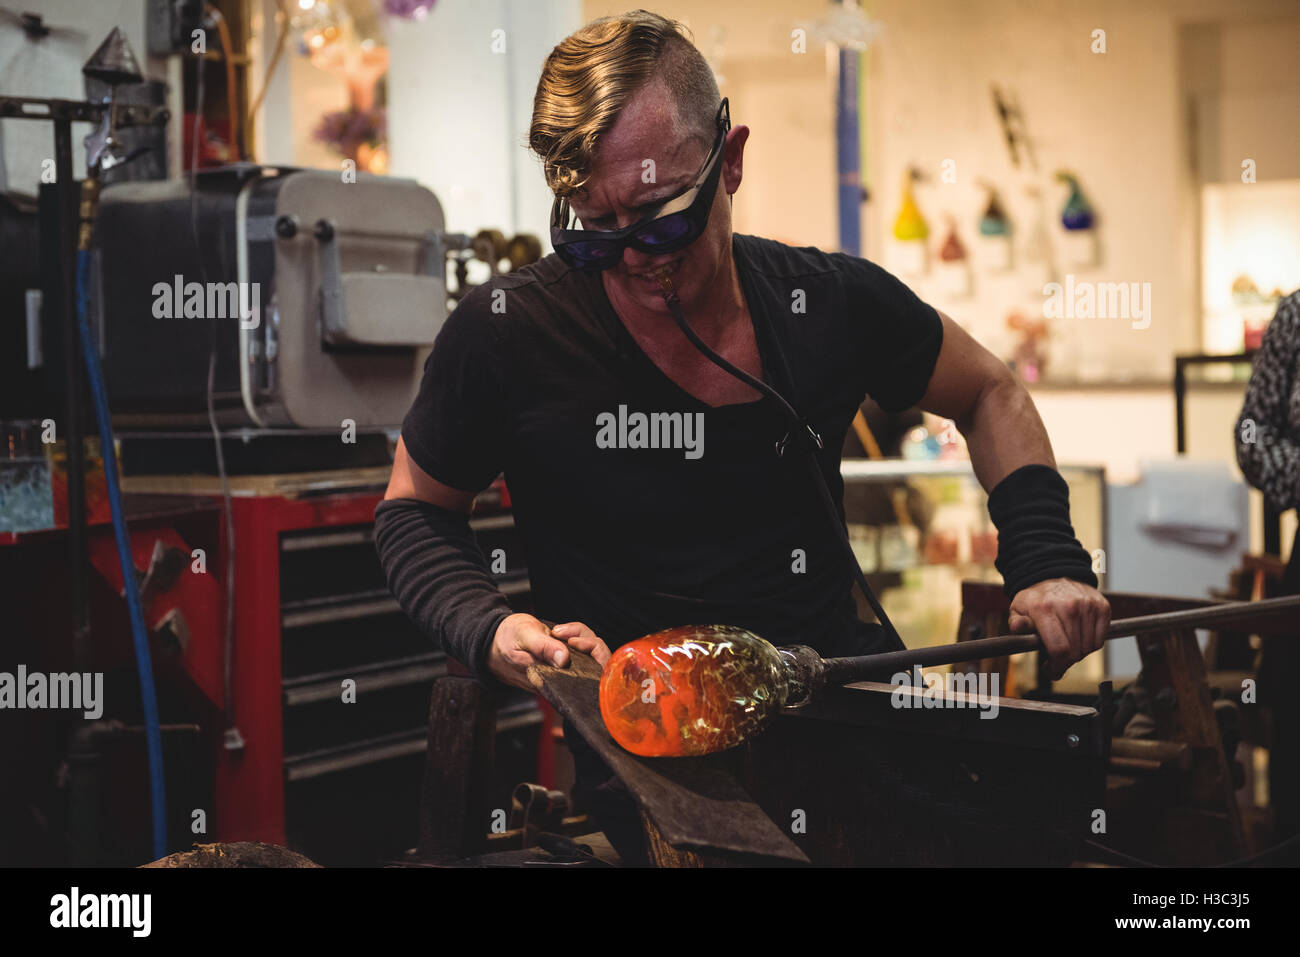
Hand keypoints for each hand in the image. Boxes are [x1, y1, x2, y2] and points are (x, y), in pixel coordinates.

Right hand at [488, 613, 611, 690]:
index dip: (592, 651)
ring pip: (587, 657)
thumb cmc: (506, 638)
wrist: (491, 644)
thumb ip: (544, 647)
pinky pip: (578, 655)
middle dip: (587, 640)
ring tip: (559, 631)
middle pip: (594, 665)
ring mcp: (560, 676)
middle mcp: (558, 683)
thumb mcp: (524, 635)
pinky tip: (562, 634)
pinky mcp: (560, 669)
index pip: (591, 673)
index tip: (573, 638)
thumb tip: (564, 659)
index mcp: (550, 680)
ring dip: (580, 637)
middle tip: (564, 630)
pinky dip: (575, 640)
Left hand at [1008, 578, 1110, 678]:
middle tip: (1057, 661)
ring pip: (1088, 648)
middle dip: (1065, 662)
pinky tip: (1079, 638)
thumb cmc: (1036, 599)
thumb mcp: (1019, 609)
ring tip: (1066, 646)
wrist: (1055, 576)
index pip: (1059, 649)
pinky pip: (1100, 640)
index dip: (1056, 666)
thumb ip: (1017, 623)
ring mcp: (1087, 606)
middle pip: (1075, 652)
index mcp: (1044, 609)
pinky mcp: (1102, 607)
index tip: (1050, 670)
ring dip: (1078, 654)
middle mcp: (1068, 606)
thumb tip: (1018, 628)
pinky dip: (1091, 645)